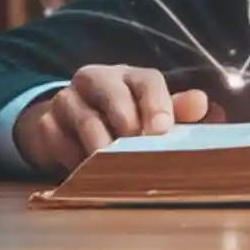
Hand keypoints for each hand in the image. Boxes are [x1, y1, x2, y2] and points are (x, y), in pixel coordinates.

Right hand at [14, 64, 225, 177]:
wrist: (67, 125)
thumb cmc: (124, 118)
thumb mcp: (152, 114)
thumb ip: (179, 110)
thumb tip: (204, 104)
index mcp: (128, 76)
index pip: (146, 80)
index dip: (157, 104)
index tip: (162, 130)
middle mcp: (95, 79)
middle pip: (112, 94)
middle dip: (128, 125)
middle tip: (138, 151)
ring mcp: (66, 100)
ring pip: (86, 120)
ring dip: (103, 147)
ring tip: (115, 168)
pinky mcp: (45, 124)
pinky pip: (59, 142)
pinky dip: (75, 159)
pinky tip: (87, 173)